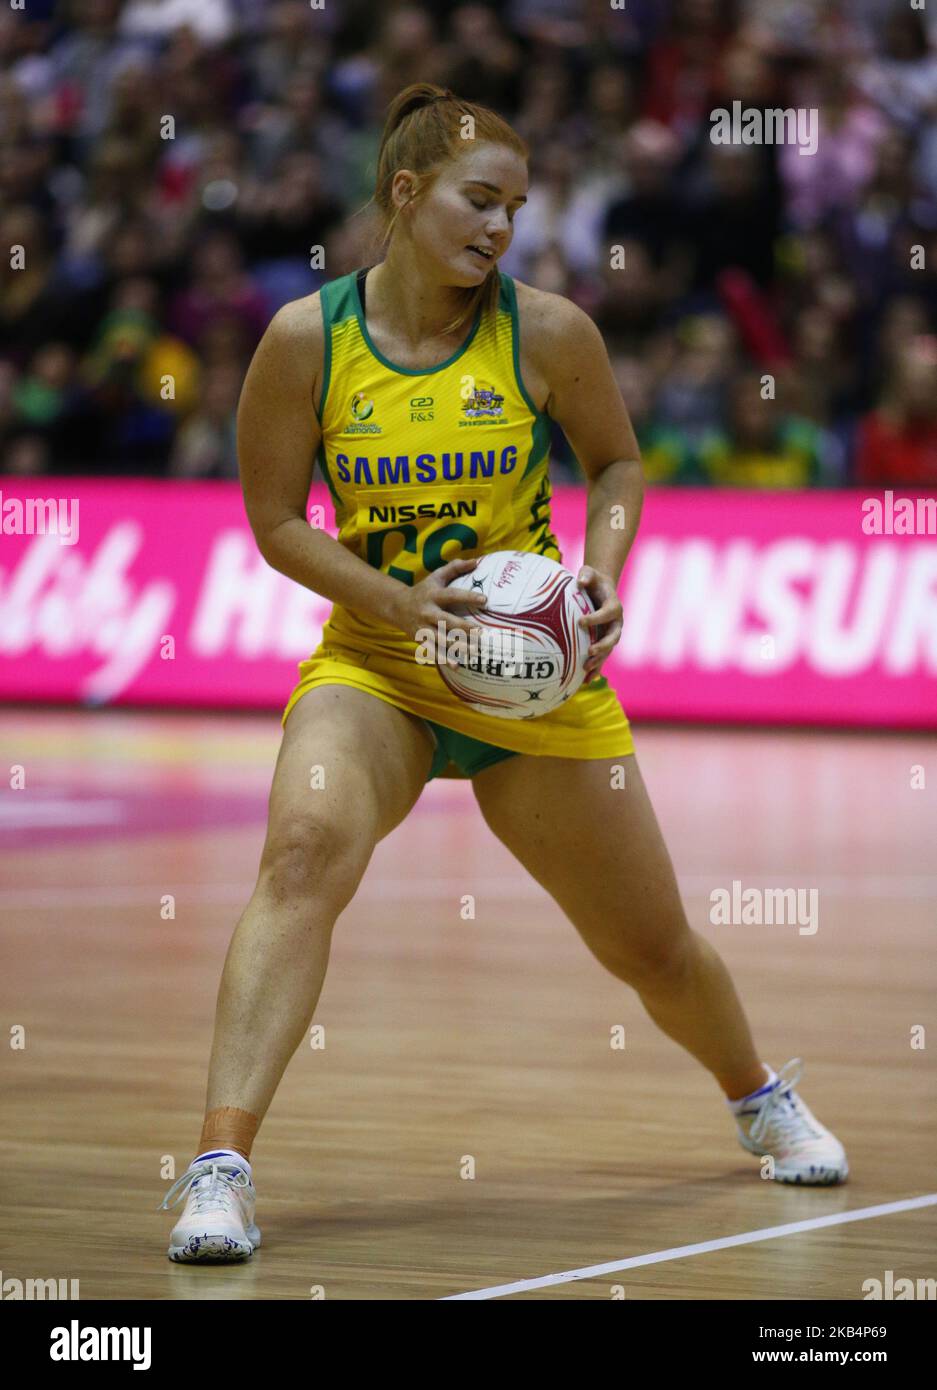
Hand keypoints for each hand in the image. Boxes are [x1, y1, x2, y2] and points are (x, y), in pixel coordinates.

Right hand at [389, 556, 487, 659]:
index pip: (452, 595)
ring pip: (440, 639)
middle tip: (481, 633)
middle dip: (463, 628)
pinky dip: (443, 659)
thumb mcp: (436, 576)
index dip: (468, 596)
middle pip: (446, 621)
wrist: (397, 606)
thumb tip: (477, 561)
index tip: (484, 600)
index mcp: (433, 594)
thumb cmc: (424, 590)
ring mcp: (422, 627)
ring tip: (473, 651)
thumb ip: (455, 567)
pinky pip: (432, 651)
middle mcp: (427, 611)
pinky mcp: (419, 639)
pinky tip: (457, 666)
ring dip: (456, 646)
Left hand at [575, 564, 621, 682]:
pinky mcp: (604, 643)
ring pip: (608, 650)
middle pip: (613, 637)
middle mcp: (616, 623)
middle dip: (603, 646)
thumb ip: (586, 574)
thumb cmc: (593, 580)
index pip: (607, 613)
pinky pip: (602, 658)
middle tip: (590, 651)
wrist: (600, 590)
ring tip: (586, 669)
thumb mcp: (590, 573)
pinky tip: (585, 681)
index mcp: (614, 606)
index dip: (596, 618)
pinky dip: (595, 669)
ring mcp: (611, 634)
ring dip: (599, 661)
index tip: (580, 621)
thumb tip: (580, 580)